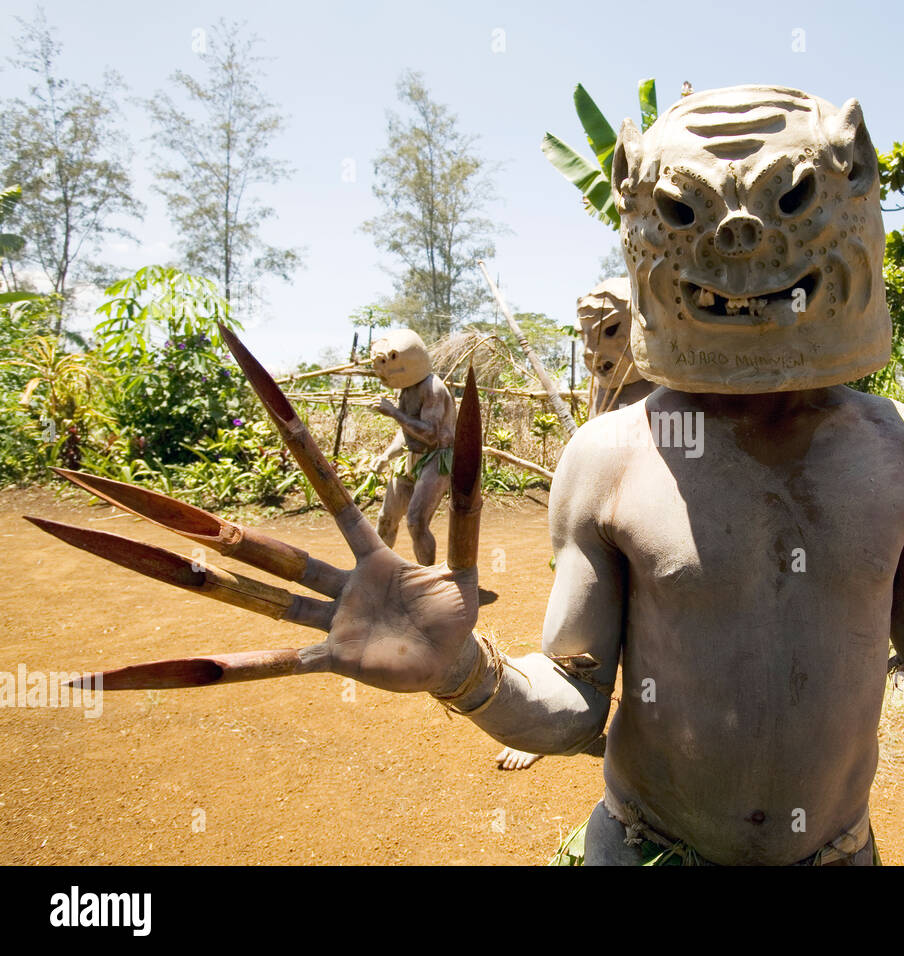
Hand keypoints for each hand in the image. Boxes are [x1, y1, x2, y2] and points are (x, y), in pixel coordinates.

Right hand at [31, 325, 485, 697]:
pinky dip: (217, 670)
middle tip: (123, 487)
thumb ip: (462, 504)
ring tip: (130, 554)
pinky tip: (156, 672)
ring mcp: (323, 619)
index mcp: (363, 553)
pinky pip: (270, 664)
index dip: (297, 444)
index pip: (325, 488)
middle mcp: (331, 582)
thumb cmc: (453, 611)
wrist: (456, 664)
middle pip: (260, 544)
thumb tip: (481, 428)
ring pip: (252, 595)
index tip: (269, 402)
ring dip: (193, 579)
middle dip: (197, 519)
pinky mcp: (331, 657)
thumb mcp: (461, 553)